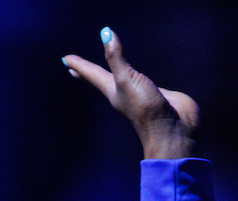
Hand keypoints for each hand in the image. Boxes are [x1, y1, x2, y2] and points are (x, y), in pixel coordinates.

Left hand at [62, 29, 197, 159]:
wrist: (171, 129)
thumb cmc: (145, 108)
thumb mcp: (127, 79)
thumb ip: (117, 57)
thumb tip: (106, 33)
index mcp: (112, 91)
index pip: (92, 74)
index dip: (79, 65)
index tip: (65, 59)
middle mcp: (123, 93)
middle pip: (101, 79)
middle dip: (88, 73)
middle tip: (74, 67)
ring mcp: (139, 94)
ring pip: (121, 80)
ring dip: (111, 74)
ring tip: (103, 71)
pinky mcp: (155, 94)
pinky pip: (141, 81)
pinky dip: (135, 76)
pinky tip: (137, 77)